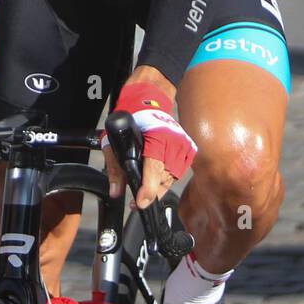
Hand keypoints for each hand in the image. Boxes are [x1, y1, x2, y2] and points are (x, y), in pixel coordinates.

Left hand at [102, 77, 195, 210]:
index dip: (148, 189)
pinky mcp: (189, 148)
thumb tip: (116, 191)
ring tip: (146, 188)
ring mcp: (184, 145)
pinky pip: (179, 172)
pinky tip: (158, 176)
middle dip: (151, 192)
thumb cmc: (132, 118)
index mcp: (157, 137)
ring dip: (160, 186)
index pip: (154, 168)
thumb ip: (115, 168)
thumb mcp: (115, 140)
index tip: (141, 202)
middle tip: (137, 201)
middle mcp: (174, 142)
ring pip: (173, 177)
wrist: (150, 100)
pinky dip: (168, 177)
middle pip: (165, 178)